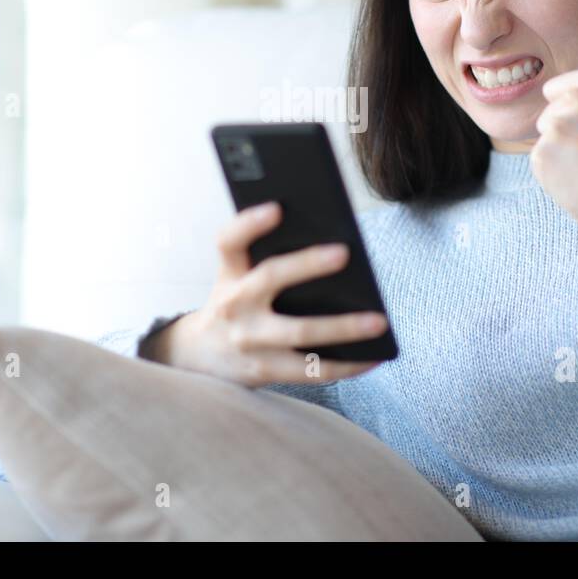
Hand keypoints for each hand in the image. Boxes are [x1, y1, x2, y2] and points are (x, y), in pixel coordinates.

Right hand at [155, 202, 388, 387]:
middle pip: (269, 278)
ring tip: (379, 321)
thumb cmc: (236, 306)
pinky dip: (348, 365)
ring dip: (343, 327)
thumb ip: (266, 262)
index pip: (229, 242)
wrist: (198, 357)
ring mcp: (248, 340)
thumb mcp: (236, 279)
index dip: (249, 224)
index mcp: (229, 274)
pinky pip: (312, 370)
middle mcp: (235, 304)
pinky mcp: (264, 370)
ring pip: (299, 332)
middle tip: (344, 252)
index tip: (276, 207)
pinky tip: (374, 355)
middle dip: (306, 264)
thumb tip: (335, 250)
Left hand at [528, 64, 577, 230]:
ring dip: (557, 152)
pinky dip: (551, 171)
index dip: (569, 113)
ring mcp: (556, 126)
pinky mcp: (542, 153)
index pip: (553, 90)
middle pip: (547, 114)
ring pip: (543, 137)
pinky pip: (538, 159)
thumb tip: (549, 95)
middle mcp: (575, 98)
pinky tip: (574, 177)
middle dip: (563, 133)